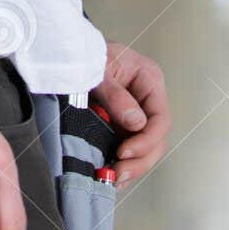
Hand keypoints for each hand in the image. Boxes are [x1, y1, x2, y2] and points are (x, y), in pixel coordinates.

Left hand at [89, 41, 169, 188]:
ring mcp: (135, 113)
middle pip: (157, 139)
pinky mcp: (121, 124)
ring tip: (113, 178)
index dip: (146, 140)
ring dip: (132, 166)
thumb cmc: (85, 52)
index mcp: (149, 80)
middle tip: (118, 173)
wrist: (68, 52)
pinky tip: (110, 174)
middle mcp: (147, 99)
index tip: (124, 153)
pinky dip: (121, 163)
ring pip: (145, 148)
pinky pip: (128, 147)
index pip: (160, 119)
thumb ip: (116, 95)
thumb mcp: (98, 69)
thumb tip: (136, 123)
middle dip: (140, 160)